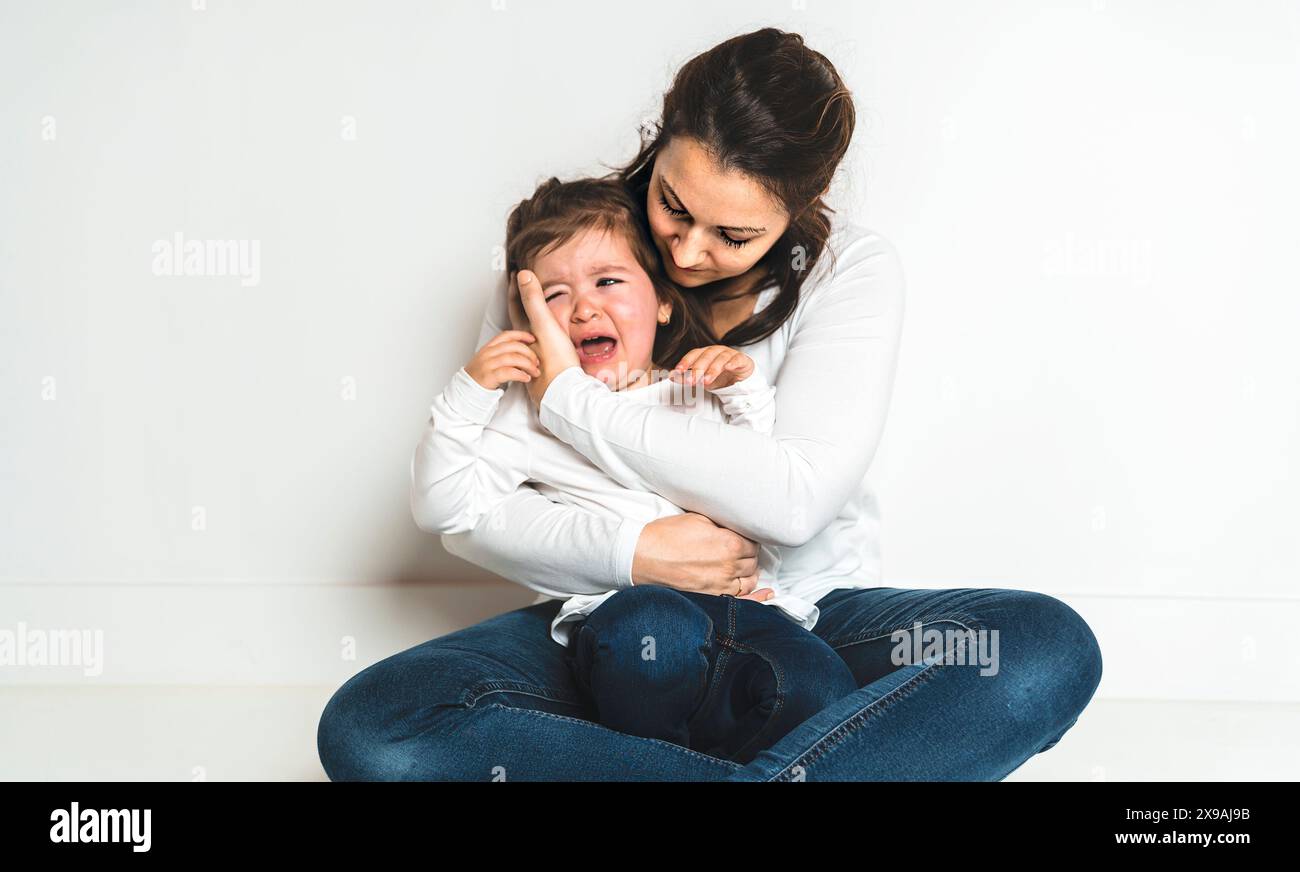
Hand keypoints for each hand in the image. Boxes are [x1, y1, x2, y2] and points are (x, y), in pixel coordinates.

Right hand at [465, 330, 540, 390]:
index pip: (506, 335)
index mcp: (488, 348)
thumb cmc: (481, 377)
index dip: (521, 335)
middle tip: (537, 362)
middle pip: (513, 346)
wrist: (466, 391)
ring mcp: (487, 364)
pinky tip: (526, 378)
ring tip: (535, 371)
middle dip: (529, 353)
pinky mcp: (489, 377)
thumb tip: (523, 352)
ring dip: (528, 364)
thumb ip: (502, 354)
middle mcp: (487, 354)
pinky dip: (521, 374)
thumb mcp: (489, 360)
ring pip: (512, 358)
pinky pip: (509, 372)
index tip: (533, 339)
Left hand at [514, 270, 579, 405]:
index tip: (515, 273)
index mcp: (526, 332)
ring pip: (532, 333)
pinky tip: (553, 340)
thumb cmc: (556, 364)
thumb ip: (533, 301)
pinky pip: (543, 346)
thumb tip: (522, 275)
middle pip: (521, 318)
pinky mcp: (548, 368)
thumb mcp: (544, 326)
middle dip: (522, 302)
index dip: (515, 287)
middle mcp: (528, 344)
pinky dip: (545, 337)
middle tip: (524, 286)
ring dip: (534, 319)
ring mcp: (538, 356)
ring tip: (538, 310)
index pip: (516, 304)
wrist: (566, 395)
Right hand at [631, 513, 772, 600]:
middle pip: (753, 561)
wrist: (642, 556)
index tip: (742, 537)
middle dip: (748, 554)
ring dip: (749, 572)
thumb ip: (722, 525)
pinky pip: (743, 601)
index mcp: (729, 543)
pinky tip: (768, 594)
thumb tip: (735, 528)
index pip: (754, 542)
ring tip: (741, 565)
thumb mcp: (698, 519)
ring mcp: (722, 585)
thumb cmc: (666, 535)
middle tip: (738, 549)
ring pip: (750, 579)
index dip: (748, 539)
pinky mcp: (712, 597)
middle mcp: (730, 566)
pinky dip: (757, 598)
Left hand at [670, 345, 753, 389]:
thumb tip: (671, 377)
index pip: (694, 354)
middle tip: (692, 380)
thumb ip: (686, 378)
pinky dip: (733, 362)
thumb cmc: (719, 377)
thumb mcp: (701, 380)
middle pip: (706, 356)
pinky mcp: (742, 360)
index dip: (686, 362)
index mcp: (705, 353)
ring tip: (707, 381)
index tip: (678, 371)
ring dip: (713, 369)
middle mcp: (717, 351)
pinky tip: (728, 367)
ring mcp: (730, 354)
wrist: (740, 380)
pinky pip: (737, 359)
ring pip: (721, 358)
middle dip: (698, 368)